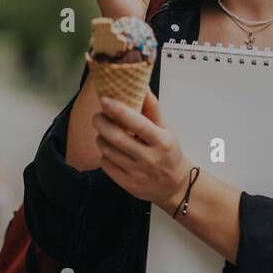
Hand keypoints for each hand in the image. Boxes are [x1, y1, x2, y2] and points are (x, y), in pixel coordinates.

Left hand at [93, 91, 192, 214]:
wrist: (174, 185)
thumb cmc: (168, 152)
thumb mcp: (166, 130)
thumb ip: (152, 109)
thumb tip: (142, 87)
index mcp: (162, 142)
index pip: (138, 124)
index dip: (120, 111)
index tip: (105, 100)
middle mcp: (150, 158)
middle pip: (117, 138)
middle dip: (102, 123)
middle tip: (98, 116)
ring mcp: (137, 173)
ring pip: (108, 151)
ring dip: (101, 138)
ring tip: (104, 133)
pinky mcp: (128, 184)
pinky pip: (106, 165)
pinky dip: (104, 154)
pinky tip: (110, 150)